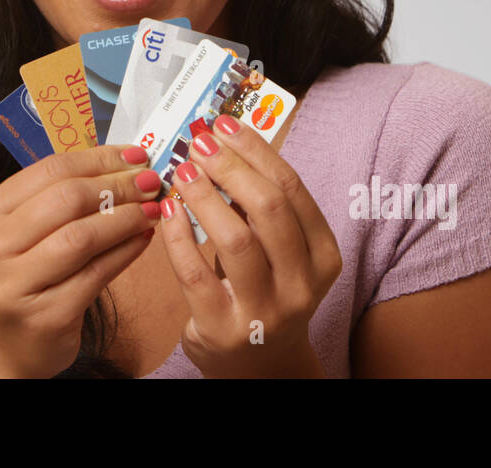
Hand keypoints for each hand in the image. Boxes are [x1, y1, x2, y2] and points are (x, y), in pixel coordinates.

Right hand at [0, 144, 162, 377]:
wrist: (6, 343)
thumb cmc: (24, 276)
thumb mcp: (25, 231)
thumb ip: (62, 197)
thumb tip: (126, 164)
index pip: (49, 171)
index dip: (99, 159)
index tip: (135, 155)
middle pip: (66, 200)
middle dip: (117, 186)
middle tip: (150, 181)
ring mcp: (15, 285)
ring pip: (81, 237)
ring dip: (126, 218)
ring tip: (153, 208)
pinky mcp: (46, 316)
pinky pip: (96, 274)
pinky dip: (126, 251)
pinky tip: (144, 238)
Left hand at [158, 113, 340, 377]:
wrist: (259, 365)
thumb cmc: (266, 290)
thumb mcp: (281, 251)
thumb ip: (261, 206)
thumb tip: (222, 141)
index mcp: (323, 256)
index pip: (292, 189)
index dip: (256, 151)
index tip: (224, 125)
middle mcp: (302, 285)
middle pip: (269, 209)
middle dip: (231, 167)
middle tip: (200, 144)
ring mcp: (264, 311)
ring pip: (236, 240)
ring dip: (204, 197)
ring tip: (182, 172)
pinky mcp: (222, 329)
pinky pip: (196, 273)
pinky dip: (178, 235)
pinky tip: (167, 211)